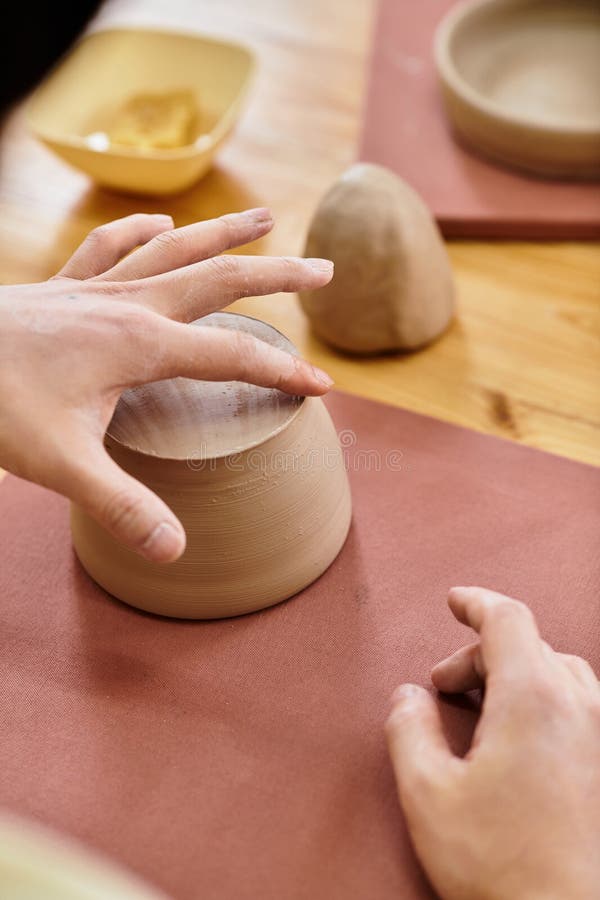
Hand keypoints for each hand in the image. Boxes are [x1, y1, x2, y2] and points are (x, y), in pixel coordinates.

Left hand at [0, 209, 333, 561]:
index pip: (233, 355)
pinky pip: (111, 248)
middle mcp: (128, 305)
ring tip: (264, 216)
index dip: (282, 371)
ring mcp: (96, 290)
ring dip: (223, 234)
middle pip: (220, 280)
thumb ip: (122, 505)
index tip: (322, 387)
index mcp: (141, 345)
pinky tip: (161, 223)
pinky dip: (141, 233)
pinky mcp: (65, 288)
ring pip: (175, 250)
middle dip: (278, 275)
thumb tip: (176, 551)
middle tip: (325, 269)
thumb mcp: (62, 463)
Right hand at [386, 587, 599, 899]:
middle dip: (479, 655)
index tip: (455, 601)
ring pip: (559, 672)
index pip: (507, 618)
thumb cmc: (504, 867)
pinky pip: (582, 703)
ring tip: (484, 710)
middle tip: (445, 689)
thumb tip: (409, 698)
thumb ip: (409, 730)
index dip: (475, 602)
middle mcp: (581, 705)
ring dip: (515, 674)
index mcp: (533, 698)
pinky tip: (523, 736)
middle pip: (529, 645)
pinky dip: (545, 697)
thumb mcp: (428, 795)